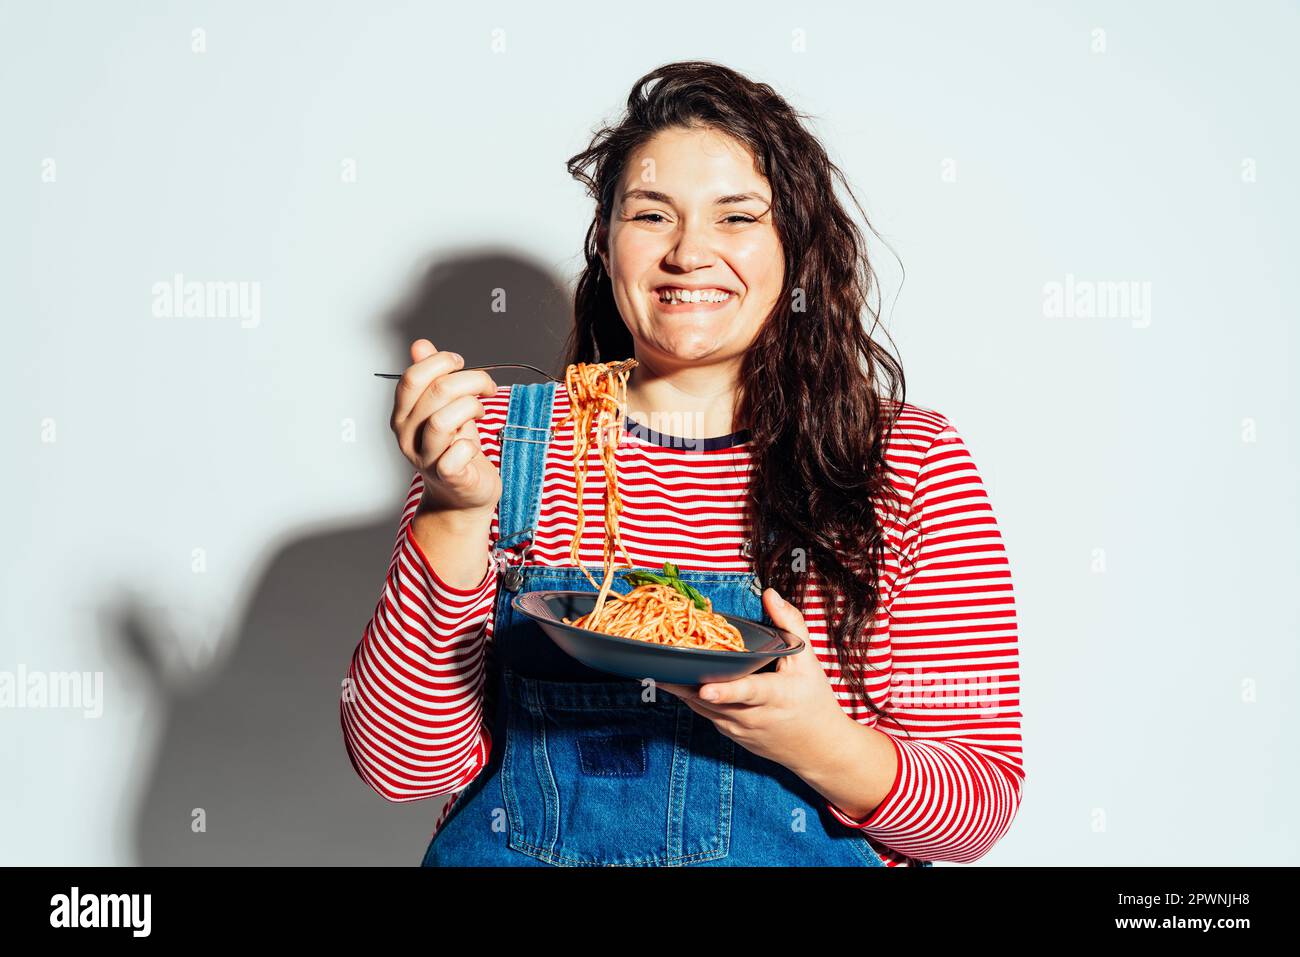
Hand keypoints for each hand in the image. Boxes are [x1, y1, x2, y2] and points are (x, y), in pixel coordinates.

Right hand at [390, 339, 499, 516]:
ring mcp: (425, 457)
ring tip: (481, 411)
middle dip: (471, 380)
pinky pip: (456, 454)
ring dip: (472, 408)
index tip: (461, 364)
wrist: (462, 497)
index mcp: (404, 415)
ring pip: (443, 420)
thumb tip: (420, 345)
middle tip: (486, 387)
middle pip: (436, 391)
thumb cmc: (454, 451)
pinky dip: (471, 444)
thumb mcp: (443, 409)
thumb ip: (431, 378)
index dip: (441, 363)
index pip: (412, 377)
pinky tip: (474, 445)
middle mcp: (409, 436)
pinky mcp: (448, 476)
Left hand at [658, 587, 853, 775]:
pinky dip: (690, 696)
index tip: (705, 688)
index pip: (748, 692)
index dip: (726, 691)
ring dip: (678, 687)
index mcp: (775, 695)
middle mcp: (752, 716)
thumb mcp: (808, 660)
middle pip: (711, 700)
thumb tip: (769, 594)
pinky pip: (704, 712)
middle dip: (683, 682)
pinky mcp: (729, 734)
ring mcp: (738, 728)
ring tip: (654, 665)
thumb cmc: (813, 699)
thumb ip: (789, 624)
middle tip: (656, 661)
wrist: (819, 749)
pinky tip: (675, 678)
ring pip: (700, 707)